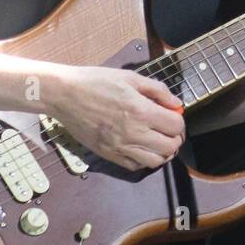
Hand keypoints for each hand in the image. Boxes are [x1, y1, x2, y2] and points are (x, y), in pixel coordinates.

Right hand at [49, 66, 185, 171]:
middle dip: (175, 138)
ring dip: (162, 152)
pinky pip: (135, 167)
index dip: (179, 120)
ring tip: (158, 140)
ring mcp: (120, 147)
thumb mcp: (130, 77)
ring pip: (155, 162)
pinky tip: (141, 147)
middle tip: (169, 129)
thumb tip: (176, 103)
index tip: (174, 115)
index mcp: (141, 111)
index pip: (176, 126)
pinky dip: (144, 160)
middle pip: (170, 147)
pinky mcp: (108, 155)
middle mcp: (133, 133)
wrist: (65, 95)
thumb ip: (157, 90)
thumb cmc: (96, 82)